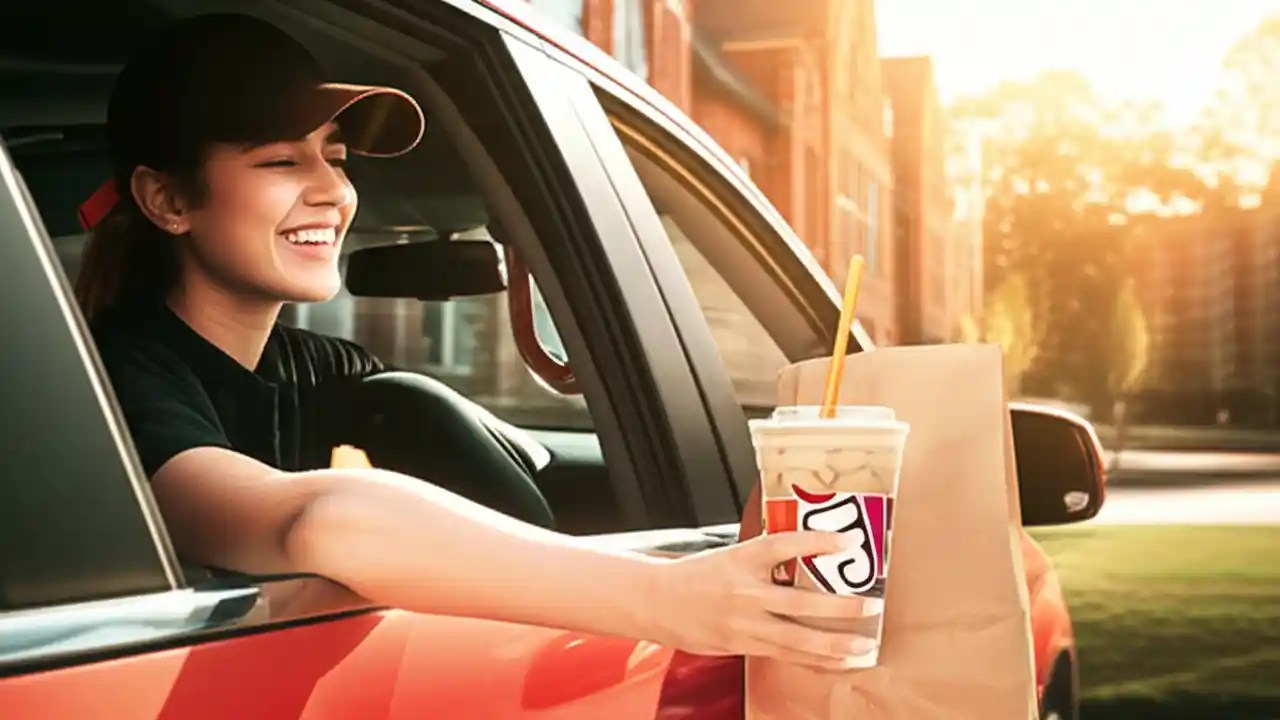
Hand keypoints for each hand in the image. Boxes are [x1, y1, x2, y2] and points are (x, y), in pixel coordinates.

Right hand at [640, 531, 879, 670]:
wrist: (656, 601)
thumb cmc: (696, 575)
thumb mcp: (730, 555)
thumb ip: (764, 556)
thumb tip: (807, 549)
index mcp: (741, 558)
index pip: (784, 545)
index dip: (818, 542)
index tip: (849, 540)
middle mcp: (745, 591)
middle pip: (800, 601)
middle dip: (840, 606)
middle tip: (872, 604)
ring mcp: (744, 623)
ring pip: (796, 637)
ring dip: (834, 643)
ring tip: (864, 644)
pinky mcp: (742, 644)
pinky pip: (784, 653)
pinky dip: (814, 658)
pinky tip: (838, 660)